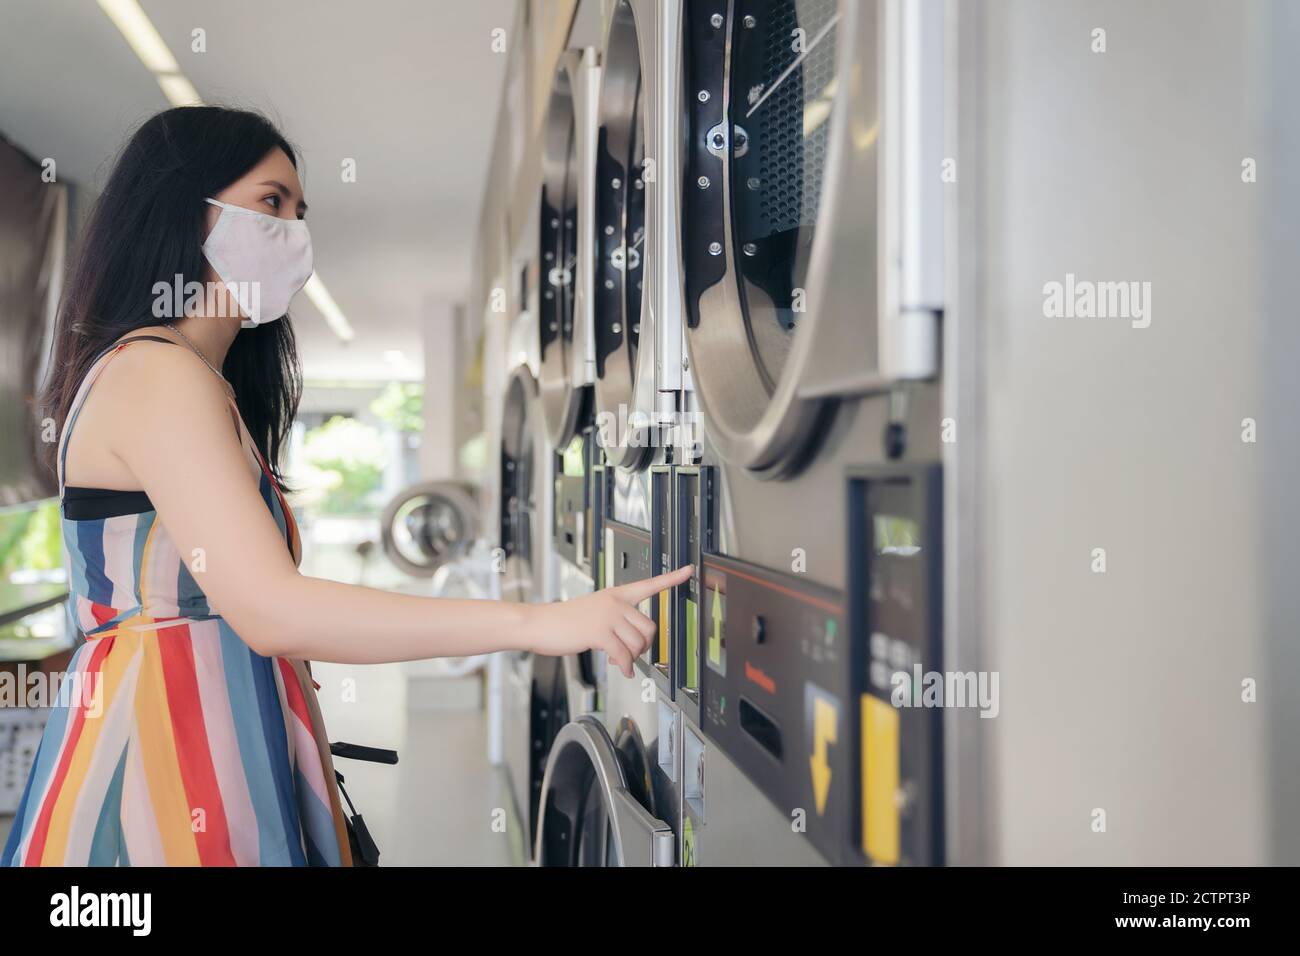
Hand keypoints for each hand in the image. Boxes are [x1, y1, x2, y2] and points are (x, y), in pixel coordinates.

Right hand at [525, 565, 694, 677]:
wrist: (540, 624)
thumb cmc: (565, 621)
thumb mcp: (594, 613)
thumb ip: (615, 622)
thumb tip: (630, 646)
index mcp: (616, 594)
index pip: (649, 584)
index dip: (671, 579)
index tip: (688, 571)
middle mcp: (615, 602)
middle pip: (649, 627)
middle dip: (644, 646)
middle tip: (631, 653)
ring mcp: (608, 616)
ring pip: (638, 644)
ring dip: (632, 658)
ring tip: (618, 660)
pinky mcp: (600, 633)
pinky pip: (623, 655)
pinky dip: (624, 667)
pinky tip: (620, 670)